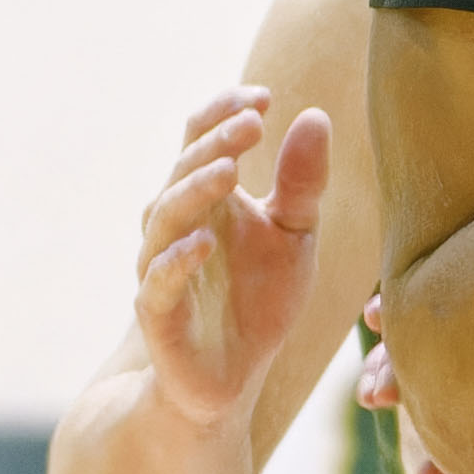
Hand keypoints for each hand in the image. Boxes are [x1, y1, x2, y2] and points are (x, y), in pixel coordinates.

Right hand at [134, 87, 330, 426]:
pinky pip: (158, 282)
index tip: (264, 96)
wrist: (231, 376)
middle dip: (215, 143)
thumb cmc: (259, 298)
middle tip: (251, 123)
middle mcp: (176, 224)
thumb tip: (315, 116)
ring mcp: (161, 267)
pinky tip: (203, 244)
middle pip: (184, 170)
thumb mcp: (295, 237)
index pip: (201, 139)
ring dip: (193, 191)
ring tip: (229, 170)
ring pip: (164, 218)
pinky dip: (176, 261)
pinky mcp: (158, 314)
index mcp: (206, 198)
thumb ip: (302, 183)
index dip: (223, 113)